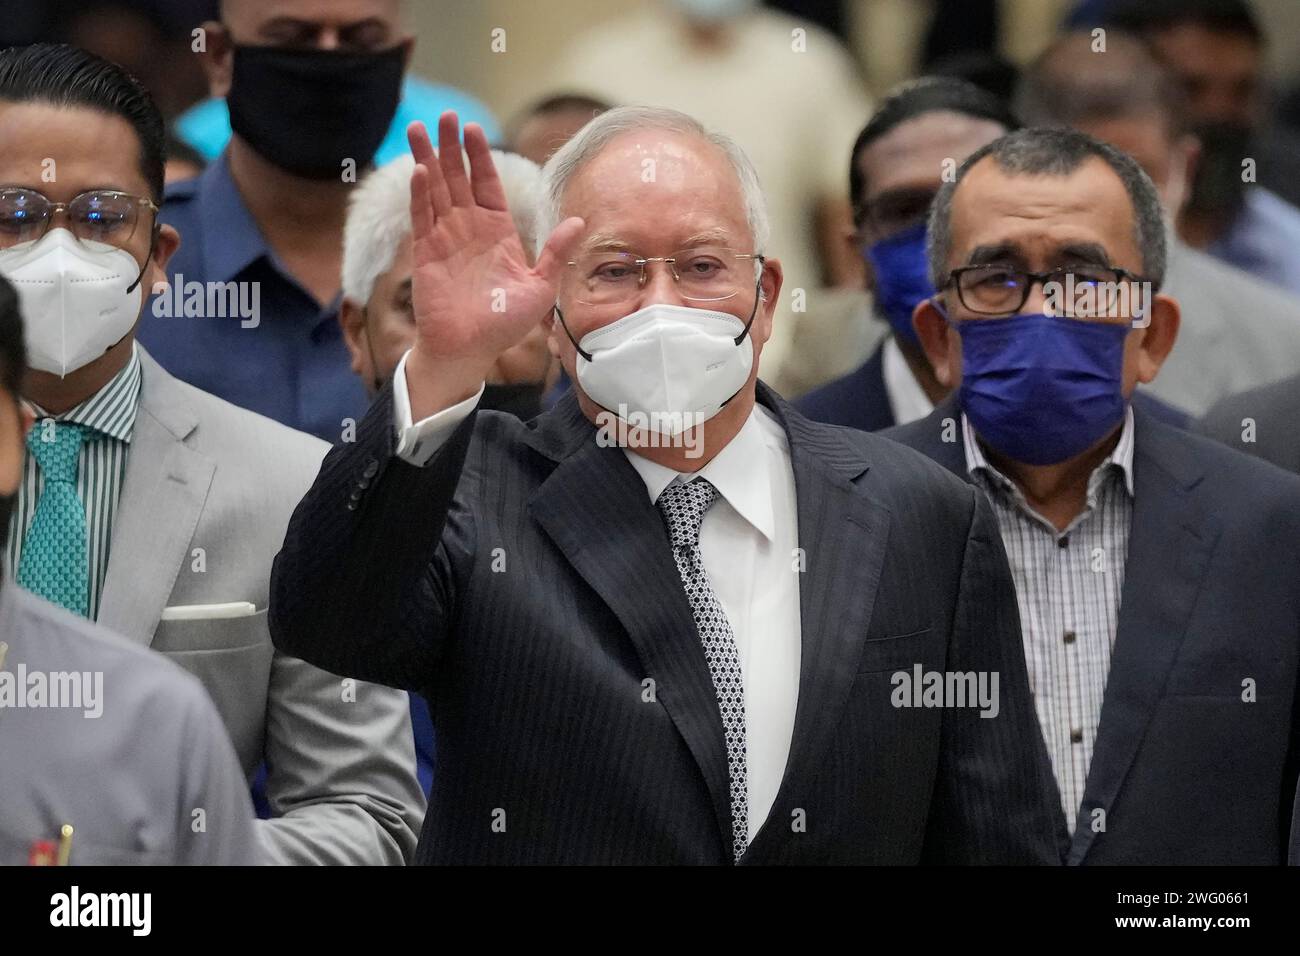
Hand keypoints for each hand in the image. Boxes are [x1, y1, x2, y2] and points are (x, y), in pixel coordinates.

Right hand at [404, 111, 583, 417]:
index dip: (479, 156)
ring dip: (427, 160)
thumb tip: (579, 221)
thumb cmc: (504, 324)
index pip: (486, 184)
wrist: (470, 351)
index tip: (473, 129)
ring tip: (420, 128)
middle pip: (457, 178)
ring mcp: (445, 239)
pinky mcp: (425, 254)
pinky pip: (421, 218)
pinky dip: (419, 195)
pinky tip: (419, 171)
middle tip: (445, 116)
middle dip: (450, 147)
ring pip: (434, 190)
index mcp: (497, 232)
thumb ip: (554, 252)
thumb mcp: (540, 286)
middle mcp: (469, 229)